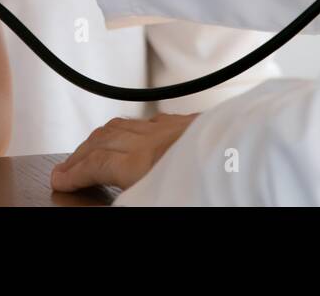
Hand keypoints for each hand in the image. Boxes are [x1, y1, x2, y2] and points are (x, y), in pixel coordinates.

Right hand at [50, 113, 198, 191]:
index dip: (73, 172)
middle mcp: (156, 140)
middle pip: (105, 139)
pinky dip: (135, 127)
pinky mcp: (193, 125)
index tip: (59, 179)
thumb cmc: (207, 183)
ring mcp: (174, 129)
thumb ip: (132, 196)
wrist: (260, 166)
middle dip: (81, 152)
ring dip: (103, 136)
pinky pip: (154, 121)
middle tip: (66, 166)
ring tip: (91, 147)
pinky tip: (134, 132)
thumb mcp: (156, 198)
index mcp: (143, 163)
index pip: (96, 164)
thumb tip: (114, 195)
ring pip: (127, 125)